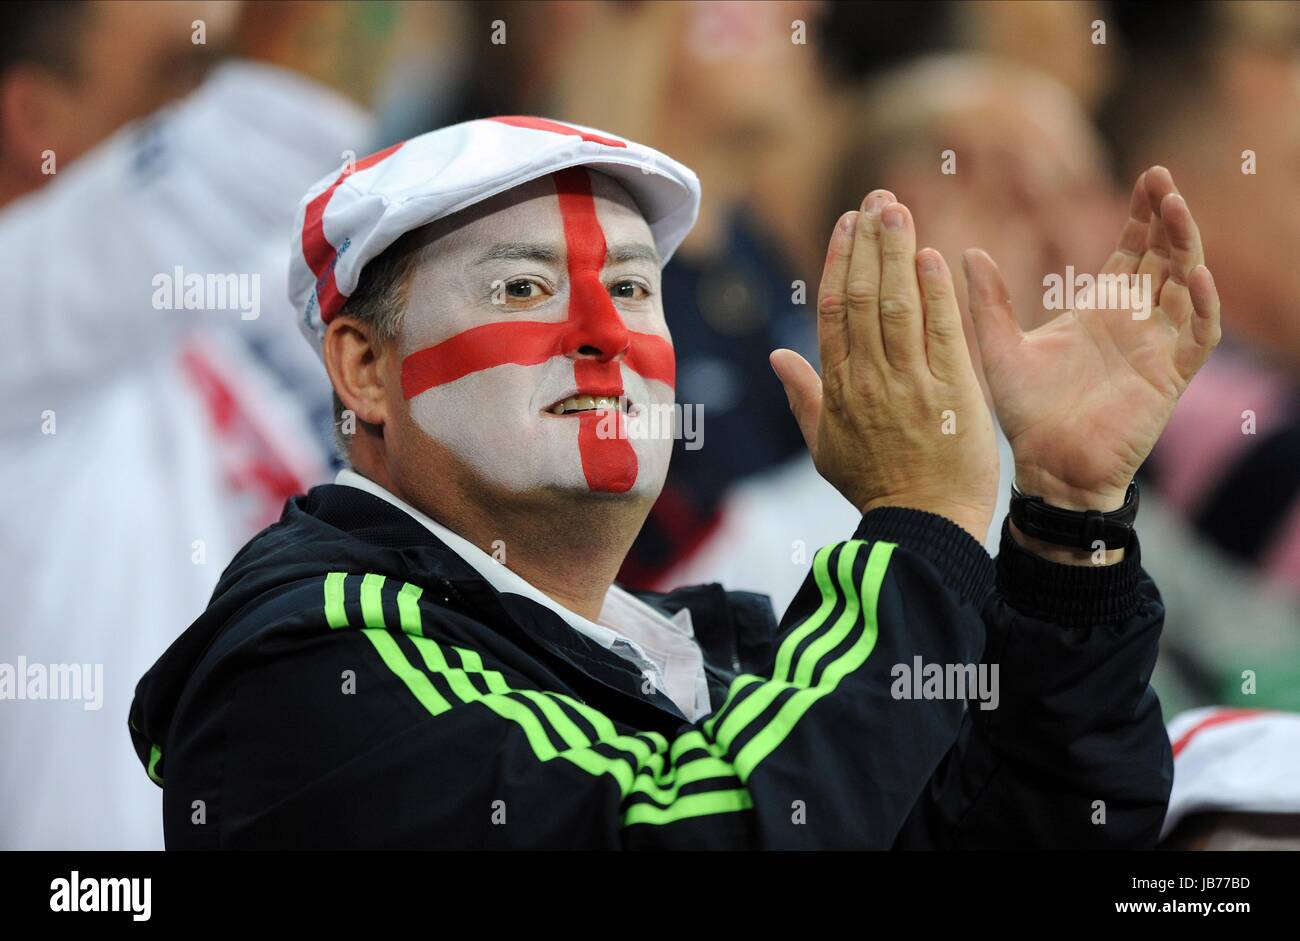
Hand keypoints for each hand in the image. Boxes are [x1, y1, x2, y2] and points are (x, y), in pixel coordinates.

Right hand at [772, 191, 998, 543]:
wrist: (924, 526)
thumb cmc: (876, 489)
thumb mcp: (826, 447)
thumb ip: (803, 396)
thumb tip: (777, 356)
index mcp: (838, 389)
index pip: (832, 311)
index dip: (838, 261)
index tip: (847, 223)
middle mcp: (869, 379)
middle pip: (860, 297)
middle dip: (868, 242)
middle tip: (876, 197)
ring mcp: (909, 384)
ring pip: (895, 305)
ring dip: (897, 252)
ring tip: (898, 208)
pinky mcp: (951, 392)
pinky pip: (940, 333)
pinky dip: (935, 293)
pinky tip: (932, 256)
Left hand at [965, 166, 1221, 512]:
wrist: (1046, 468)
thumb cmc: (1026, 412)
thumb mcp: (999, 348)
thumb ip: (988, 302)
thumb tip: (966, 252)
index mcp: (1099, 308)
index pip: (1133, 249)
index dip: (1143, 214)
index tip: (1147, 176)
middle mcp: (1134, 321)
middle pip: (1165, 256)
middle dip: (1169, 218)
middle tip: (1163, 179)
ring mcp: (1157, 346)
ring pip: (1188, 284)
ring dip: (1187, 247)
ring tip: (1177, 210)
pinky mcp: (1170, 376)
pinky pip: (1199, 334)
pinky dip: (1203, 305)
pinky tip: (1195, 276)